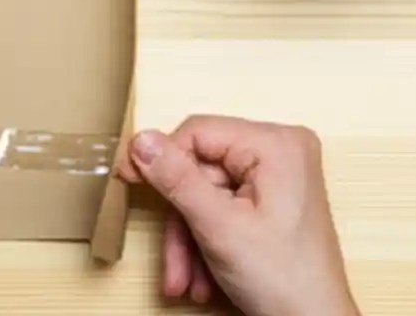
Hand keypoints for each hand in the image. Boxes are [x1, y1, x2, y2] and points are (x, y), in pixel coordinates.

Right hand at [117, 116, 357, 315]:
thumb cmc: (287, 281)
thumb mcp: (219, 227)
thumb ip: (177, 180)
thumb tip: (142, 140)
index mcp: (277, 145)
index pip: (198, 133)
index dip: (160, 160)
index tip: (128, 180)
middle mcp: (281, 151)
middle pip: (200, 171)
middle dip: (181, 222)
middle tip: (172, 263)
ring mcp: (279, 176)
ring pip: (207, 196)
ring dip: (190, 241)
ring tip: (188, 281)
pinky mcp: (273, 198)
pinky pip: (223, 208)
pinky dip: (208, 242)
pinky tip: (204, 278)